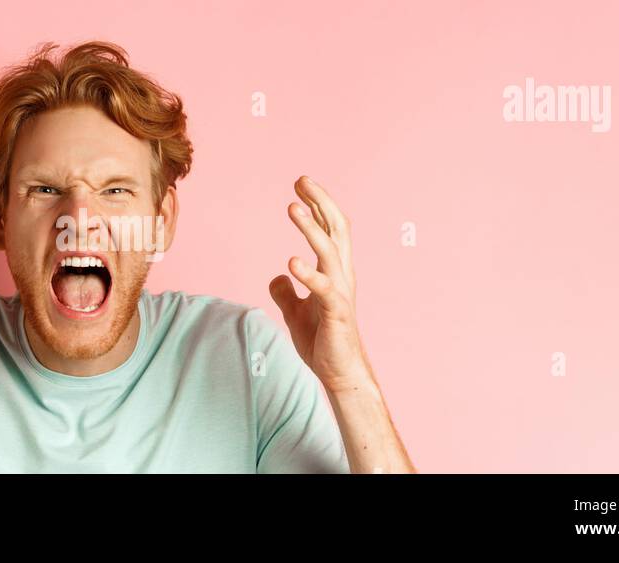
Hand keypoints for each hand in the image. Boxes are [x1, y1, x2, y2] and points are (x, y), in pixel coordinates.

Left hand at [268, 176, 369, 391]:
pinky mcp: (336, 313)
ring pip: (329, 251)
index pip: (328, 229)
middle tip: (301, 180)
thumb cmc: (323, 342)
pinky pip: (323, 289)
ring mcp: (340, 292)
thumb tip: (277, 277)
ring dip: (311, 228)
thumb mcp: (296, 313)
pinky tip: (291, 262)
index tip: (301, 184)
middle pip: (335, 229)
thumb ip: (287, 293)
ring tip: (292, 208)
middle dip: (320, 202)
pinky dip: (308, 274)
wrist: (340, 373)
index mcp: (333, 272)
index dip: (317, 205)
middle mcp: (341, 276)